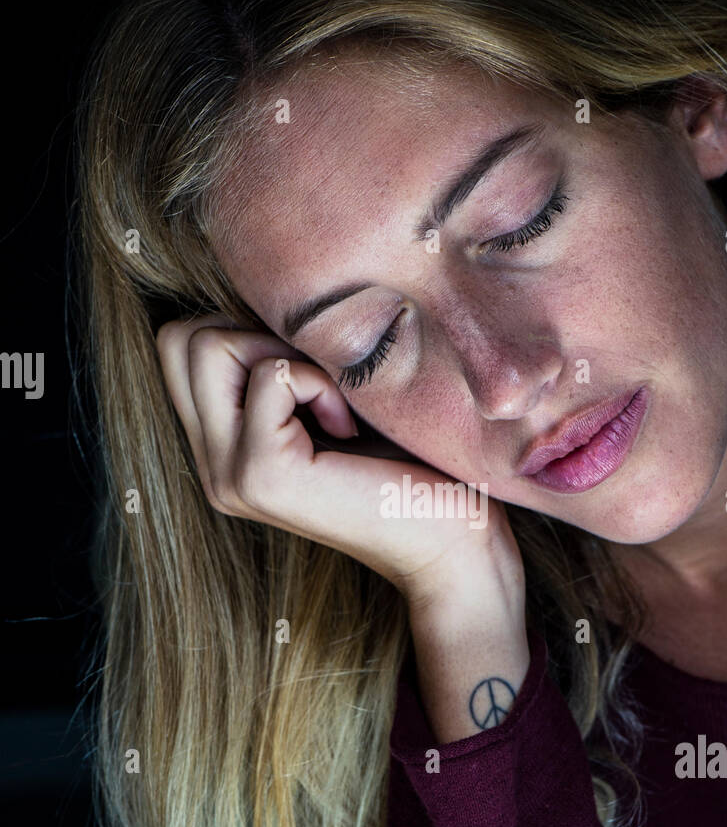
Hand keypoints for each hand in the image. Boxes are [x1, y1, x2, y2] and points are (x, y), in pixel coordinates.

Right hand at [155, 315, 524, 605]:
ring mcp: (228, 475)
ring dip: (283, 355)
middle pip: (178, 339)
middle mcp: (212, 465)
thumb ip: (279, 359)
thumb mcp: (328, 394)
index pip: (178, 345)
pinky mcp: (261, 476)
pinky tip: (351, 428)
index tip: (309, 370)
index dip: (243, 330)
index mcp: (221, 447)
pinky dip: (319, 382)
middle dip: (252, 334)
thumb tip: (261, 288)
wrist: (449, 538)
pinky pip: (270, 375)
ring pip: (205, 346)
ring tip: (333, 404)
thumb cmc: (408, 459)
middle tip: (316, 380)